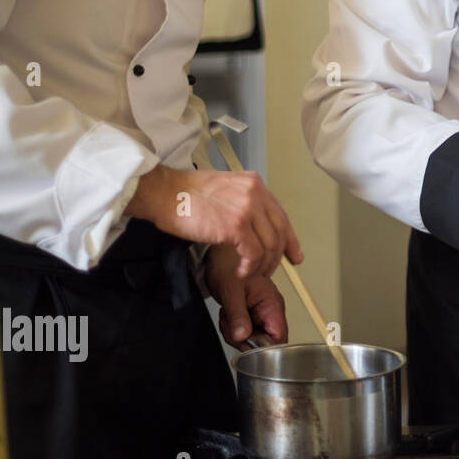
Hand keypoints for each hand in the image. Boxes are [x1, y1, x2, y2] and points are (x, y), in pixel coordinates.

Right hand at [126, 166, 302, 281]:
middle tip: (271, 270)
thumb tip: (253, 227)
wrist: (164, 192)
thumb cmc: (185, 195)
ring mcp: (248, 209)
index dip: (290, 239)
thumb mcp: (224, 190)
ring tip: (250, 273)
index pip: (281, 215)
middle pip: (280, 232)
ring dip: (262, 265)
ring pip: (270, 245)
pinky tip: (240, 272)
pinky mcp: (236, 226)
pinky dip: (250, 268)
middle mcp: (256, 194)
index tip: (294, 255)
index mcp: (254, 184)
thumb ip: (243, 203)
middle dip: (279, 256)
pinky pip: (254, 254)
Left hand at [204, 243, 287, 347]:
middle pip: (265, 341)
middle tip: (232, 325)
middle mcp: (271, 309)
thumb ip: (238, 316)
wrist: (219, 259)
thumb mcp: (231, 293)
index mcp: (272, 304)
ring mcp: (262, 313)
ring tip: (229, 316)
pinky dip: (234, 329)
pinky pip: (246, 331)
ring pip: (253, 338)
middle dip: (245, 339)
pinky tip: (230, 316)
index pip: (279, 337)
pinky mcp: (253, 314)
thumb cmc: (228, 268)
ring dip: (236, 333)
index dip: (264, 345)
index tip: (246, 341)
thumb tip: (242, 337)